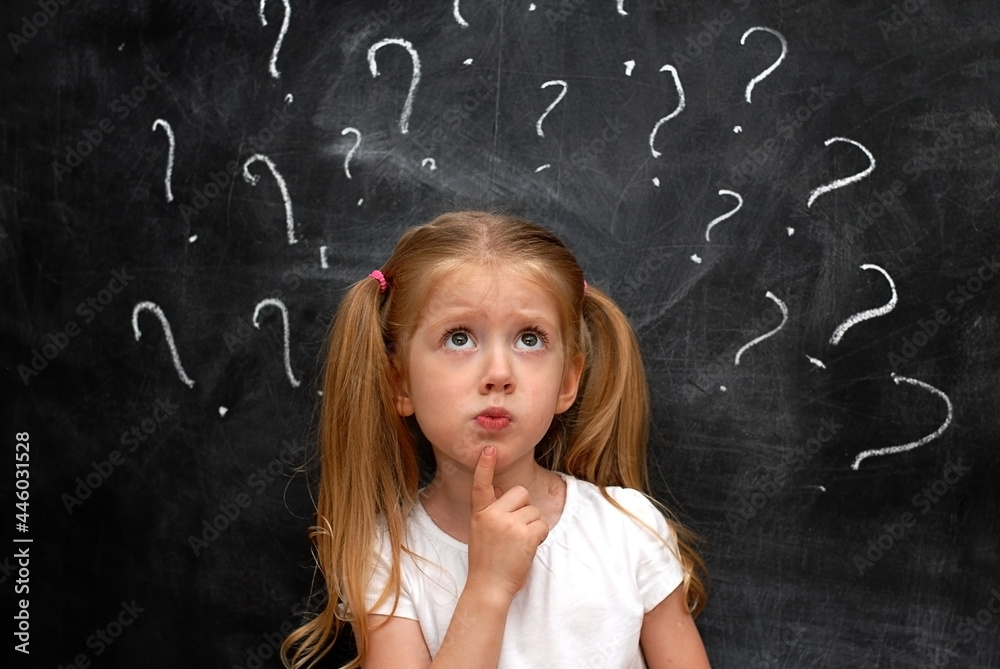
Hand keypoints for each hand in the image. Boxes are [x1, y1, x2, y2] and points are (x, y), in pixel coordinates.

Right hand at [466, 446, 548, 600]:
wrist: (488, 587)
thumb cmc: (487, 560)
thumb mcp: (481, 530)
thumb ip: (492, 510)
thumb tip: (502, 489)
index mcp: (480, 513)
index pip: (481, 484)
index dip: (485, 466)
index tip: (490, 449)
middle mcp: (493, 515)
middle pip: (521, 493)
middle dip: (524, 508)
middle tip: (515, 530)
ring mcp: (509, 524)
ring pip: (534, 511)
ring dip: (532, 526)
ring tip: (518, 544)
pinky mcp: (525, 535)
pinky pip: (542, 525)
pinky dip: (539, 537)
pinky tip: (527, 548)